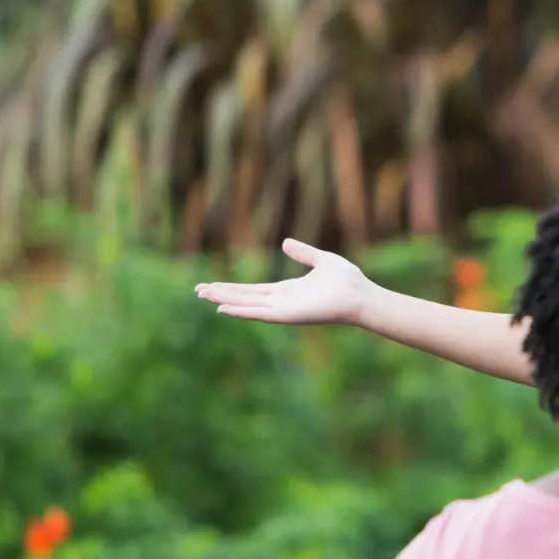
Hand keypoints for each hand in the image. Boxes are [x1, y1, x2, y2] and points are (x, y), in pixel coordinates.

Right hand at [195, 239, 379, 326]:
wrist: (362, 295)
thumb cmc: (348, 281)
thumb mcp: (321, 260)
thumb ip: (303, 253)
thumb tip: (286, 243)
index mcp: (287, 291)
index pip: (252, 290)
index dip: (231, 288)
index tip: (210, 284)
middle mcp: (282, 302)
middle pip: (244, 298)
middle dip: (221, 294)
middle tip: (197, 290)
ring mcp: (284, 310)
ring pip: (247, 306)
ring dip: (225, 300)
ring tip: (204, 295)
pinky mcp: (289, 315)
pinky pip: (262, 314)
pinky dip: (243, 311)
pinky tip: (225, 308)